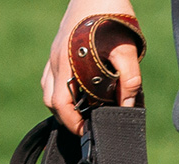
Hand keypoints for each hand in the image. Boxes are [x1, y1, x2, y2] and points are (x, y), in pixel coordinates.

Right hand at [41, 0, 142, 134]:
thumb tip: (127, 107)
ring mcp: (54, 54)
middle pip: (51, 101)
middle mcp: (55, 61)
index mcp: (66, 64)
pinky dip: (62, 89)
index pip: (61, 104)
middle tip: (88, 125)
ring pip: (49, 89)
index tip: (88, 132)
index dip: (73, 122)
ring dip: (63, 104)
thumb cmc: (111, 16)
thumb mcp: (127, 50)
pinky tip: (80, 90)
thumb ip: (130, 80)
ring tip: (85, 111)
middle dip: (67, 117)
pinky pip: (52, 76)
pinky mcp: (58, 48)